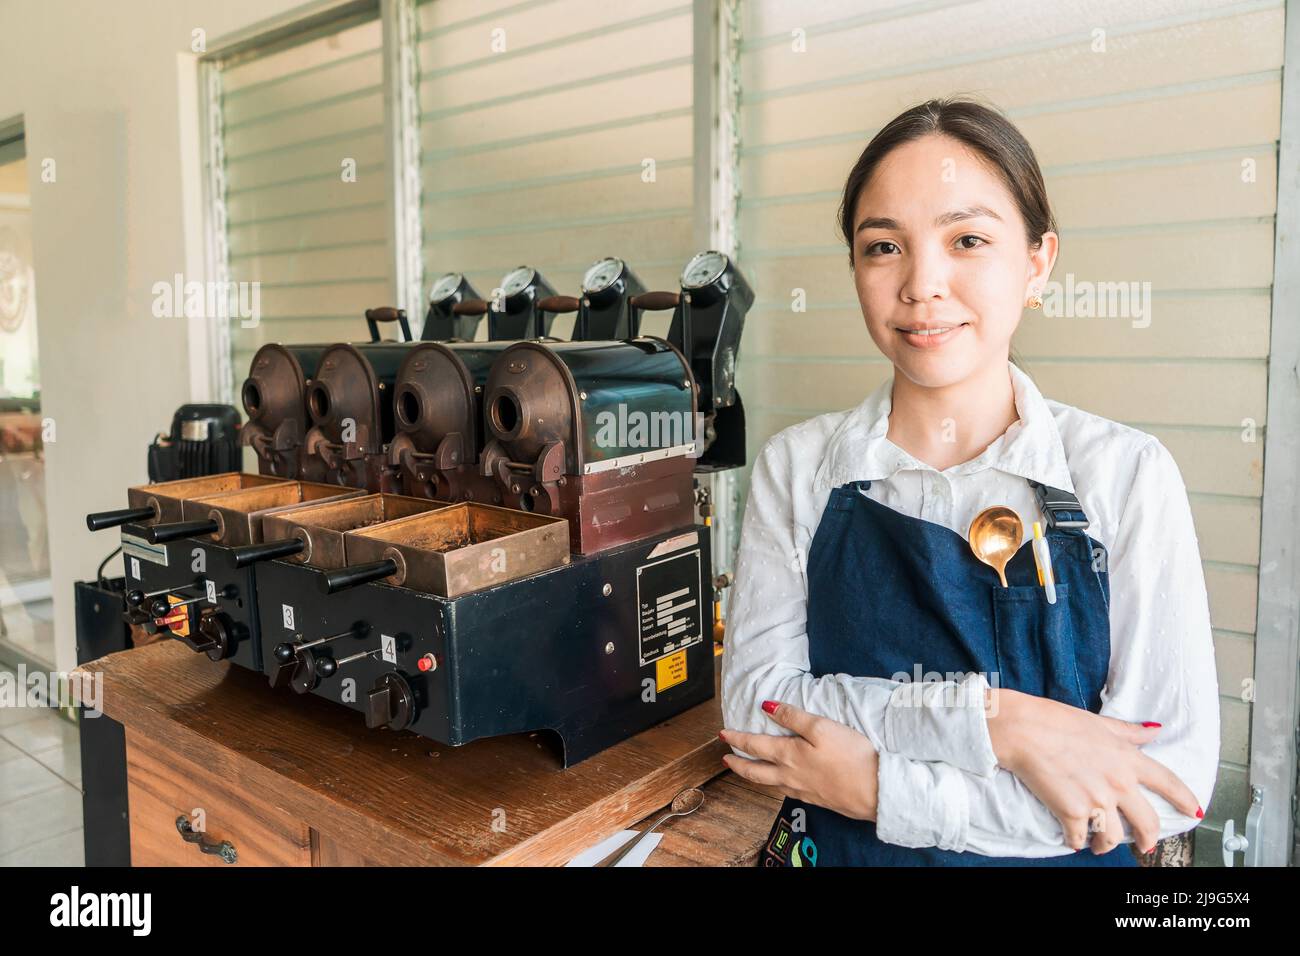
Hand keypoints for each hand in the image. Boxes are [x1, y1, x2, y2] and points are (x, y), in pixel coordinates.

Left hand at [720, 700, 878, 821]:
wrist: (874, 792)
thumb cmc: (851, 756)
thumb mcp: (821, 727)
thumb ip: (793, 717)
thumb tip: (767, 707)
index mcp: (789, 755)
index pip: (754, 745)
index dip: (736, 739)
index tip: (723, 734)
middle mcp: (789, 775)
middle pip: (754, 771)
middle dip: (737, 764)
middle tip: (725, 759)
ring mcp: (801, 790)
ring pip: (768, 783)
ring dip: (753, 775)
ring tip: (746, 769)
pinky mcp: (815, 799)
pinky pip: (785, 791)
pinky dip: (774, 784)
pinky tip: (779, 782)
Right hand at [985, 687, 1202, 853]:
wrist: (1022, 730)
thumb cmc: (1053, 720)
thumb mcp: (1097, 722)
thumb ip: (1128, 731)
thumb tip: (1154, 730)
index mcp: (1126, 758)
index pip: (1167, 782)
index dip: (1185, 799)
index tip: (1194, 811)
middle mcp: (1118, 783)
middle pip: (1148, 822)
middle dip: (1149, 839)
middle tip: (1145, 845)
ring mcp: (1097, 800)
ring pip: (1114, 837)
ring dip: (1105, 844)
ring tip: (1097, 844)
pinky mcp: (1073, 812)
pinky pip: (1080, 838)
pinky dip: (1076, 840)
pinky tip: (1072, 837)